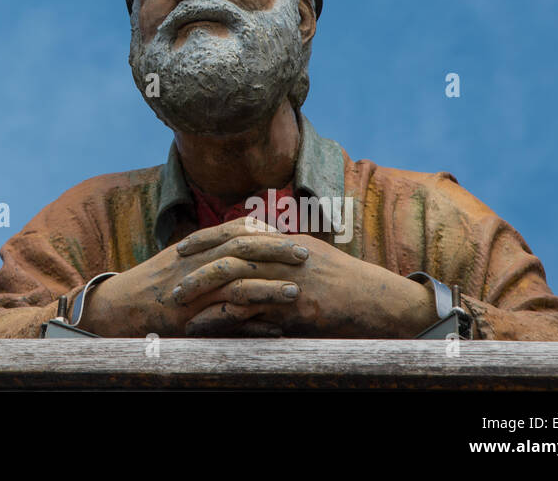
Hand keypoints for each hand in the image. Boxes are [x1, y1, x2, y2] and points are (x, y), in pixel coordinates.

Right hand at [78, 217, 310, 336]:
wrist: (118, 305)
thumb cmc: (150, 284)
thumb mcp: (177, 260)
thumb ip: (204, 253)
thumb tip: (232, 248)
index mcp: (195, 247)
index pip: (235, 229)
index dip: (264, 231)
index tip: (290, 233)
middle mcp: (195, 261)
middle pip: (242, 248)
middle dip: (276, 250)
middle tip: (307, 253)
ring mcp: (192, 287)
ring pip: (237, 280)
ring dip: (269, 285)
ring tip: (297, 290)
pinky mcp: (191, 315)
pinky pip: (226, 315)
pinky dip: (252, 322)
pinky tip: (275, 328)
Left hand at [173, 217, 438, 337]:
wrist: (385, 304)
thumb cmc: (352, 289)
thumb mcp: (317, 266)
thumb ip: (286, 262)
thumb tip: (259, 268)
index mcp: (290, 243)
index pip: (240, 232)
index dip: (210, 236)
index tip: (184, 244)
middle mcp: (287, 255)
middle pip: (231, 250)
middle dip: (198, 259)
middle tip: (171, 269)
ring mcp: (292, 279)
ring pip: (236, 278)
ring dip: (203, 288)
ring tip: (178, 300)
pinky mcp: (297, 306)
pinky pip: (252, 310)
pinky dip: (224, 317)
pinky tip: (204, 326)